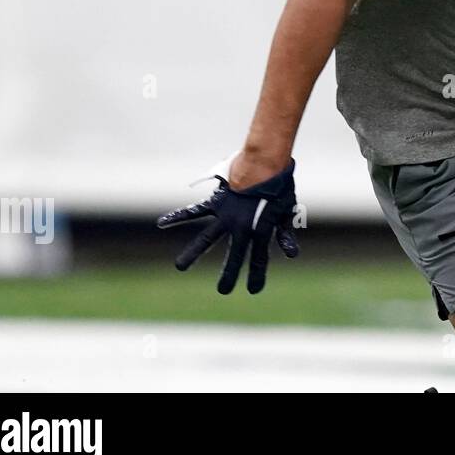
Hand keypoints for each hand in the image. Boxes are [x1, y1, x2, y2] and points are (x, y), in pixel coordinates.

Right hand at [156, 157, 299, 293]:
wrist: (266, 164)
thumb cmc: (279, 187)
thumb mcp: (286, 212)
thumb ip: (284, 234)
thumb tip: (291, 256)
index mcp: (261, 231)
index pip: (259, 259)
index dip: (257, 276)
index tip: (254, 290)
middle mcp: (241, 227)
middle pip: (234, 256)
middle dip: (229, 274)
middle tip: (224, 291)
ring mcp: (227, 216)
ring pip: (207, 238)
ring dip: (193, 253)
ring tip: (179, 267)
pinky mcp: (217, 203)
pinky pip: (194, 211)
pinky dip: (178, 216)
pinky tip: (162, 223)